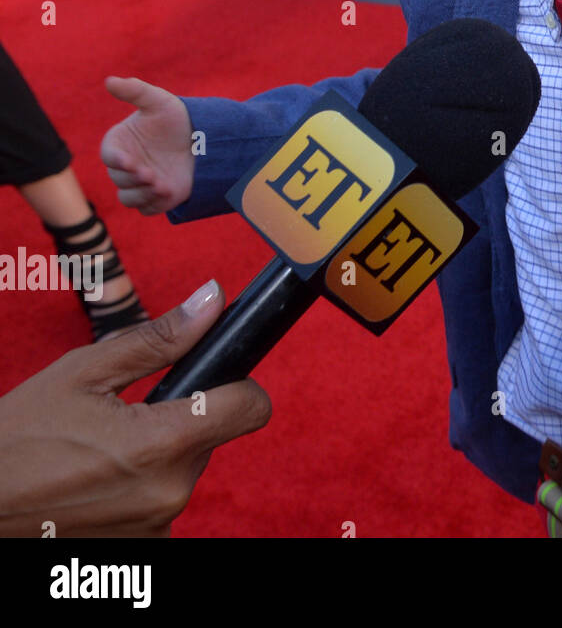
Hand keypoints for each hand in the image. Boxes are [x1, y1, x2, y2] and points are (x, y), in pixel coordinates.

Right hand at [0, 281, 270, 536]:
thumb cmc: (18, 437)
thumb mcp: (84, 373)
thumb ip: (160, 339)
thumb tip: (212, 299)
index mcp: (161, 445)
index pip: (252, 408)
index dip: (240, 384)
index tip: (216, 377)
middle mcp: (169, 493)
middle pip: (215, 436)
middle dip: (185, 418)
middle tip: (127, 417)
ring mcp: (156, 527)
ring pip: (188, 468)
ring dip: (161, 454)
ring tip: (103, 452)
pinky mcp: (143, 548)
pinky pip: (165, 500)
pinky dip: (143, 486)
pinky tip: (100, 481)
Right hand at [101, 75, 195, 215]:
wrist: (201, 139)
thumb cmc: (175, 118)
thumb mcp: (158, 101)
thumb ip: (135, 91)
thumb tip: (109, 81)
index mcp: (118, 144)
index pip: (109, 156)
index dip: (117, 161)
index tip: (129, 161)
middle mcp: (125, 166)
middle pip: (119, 180)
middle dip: (133, 179)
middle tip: (150, 174)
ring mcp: (139, 184)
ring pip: (129, 198)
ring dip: (141, 195)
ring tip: (161, 186)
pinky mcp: (155, 198)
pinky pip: (147, 209)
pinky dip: (154, 205)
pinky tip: (168, 195)